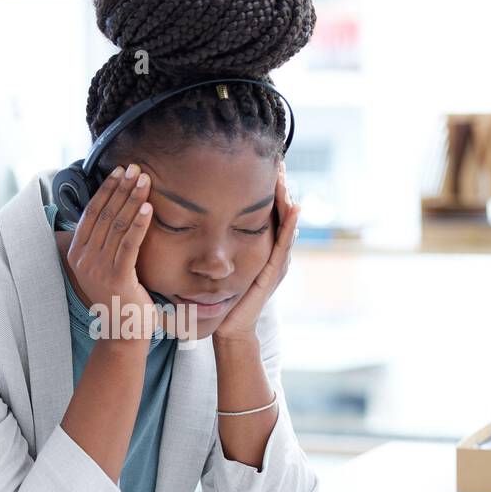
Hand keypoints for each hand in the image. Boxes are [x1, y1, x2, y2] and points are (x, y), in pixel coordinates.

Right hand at [65, 163, 156, 341]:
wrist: (123, 331)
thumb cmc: (118, 296)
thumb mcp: (104, 266)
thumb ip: (103, 242)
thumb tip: (112, 212)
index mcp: (77, 253)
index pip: (91, 213)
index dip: (106, 190)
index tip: (120, 171)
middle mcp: (83, 259)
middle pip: (104, 214)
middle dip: (121, 188)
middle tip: (136, 168)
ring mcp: (98, 269)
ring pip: (117, 226)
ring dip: (132, 199)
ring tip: (145, 181)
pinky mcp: (116, 277)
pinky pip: (128, 244)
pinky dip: (138, 224)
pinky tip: (148, 207)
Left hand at [213, 161, 298, 343]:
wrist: (230, 329)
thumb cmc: (222, 300)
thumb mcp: (220, 266)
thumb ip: (217, 246)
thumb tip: (198, 222)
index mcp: (261, 250)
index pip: (267, 213)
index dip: (268, 191)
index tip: (264, 166)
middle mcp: (273, 254)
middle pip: (281, 215)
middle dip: (281, 189)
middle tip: (280, 162)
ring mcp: (276, 264)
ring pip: (286, 225)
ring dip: (288, 201)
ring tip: (286, 178)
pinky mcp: (273, 273)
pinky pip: (283, 245)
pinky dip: (289, 226)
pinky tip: (293, 208)